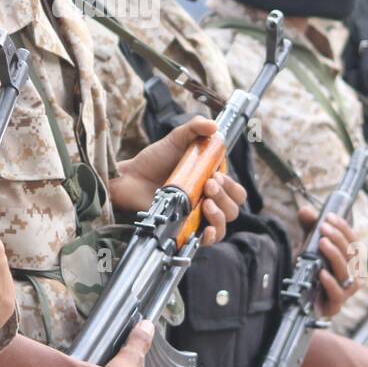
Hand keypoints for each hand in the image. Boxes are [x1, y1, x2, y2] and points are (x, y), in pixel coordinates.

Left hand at [111, 117, 244, 244]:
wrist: (131, 178)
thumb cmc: (154, 160)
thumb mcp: (177, 139)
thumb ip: (195, 128)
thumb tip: (215, 126)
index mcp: (212, 182)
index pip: (236, 191)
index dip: (231, 185)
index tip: (215, 175)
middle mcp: (209, 201)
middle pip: (234, 208)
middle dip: (225, 196)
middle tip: (208, 184)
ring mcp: (197, 217)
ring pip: (225, 224)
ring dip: (220, 214)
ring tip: (205, 203)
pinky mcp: (185, 230)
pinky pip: (207, 240)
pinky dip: (212, 235)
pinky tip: (206, 229)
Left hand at [296, 205, 361, 315]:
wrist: (300, 295)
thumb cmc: (311, 268)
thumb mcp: (309, 245)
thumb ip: (309, 228)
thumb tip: (306, 211)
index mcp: (352, 259)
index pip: (353, 241)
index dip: (343, 228)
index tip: (330, 216)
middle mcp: (354, 274)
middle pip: (352, 254)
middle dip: (338, 238)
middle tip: (323, 227)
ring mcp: (347, 290)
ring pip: (346, 271)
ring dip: (334, 255)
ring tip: (322, 242)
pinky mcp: (336, 304)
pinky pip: (337, 293)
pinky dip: (330, 282)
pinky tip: (321, 272)